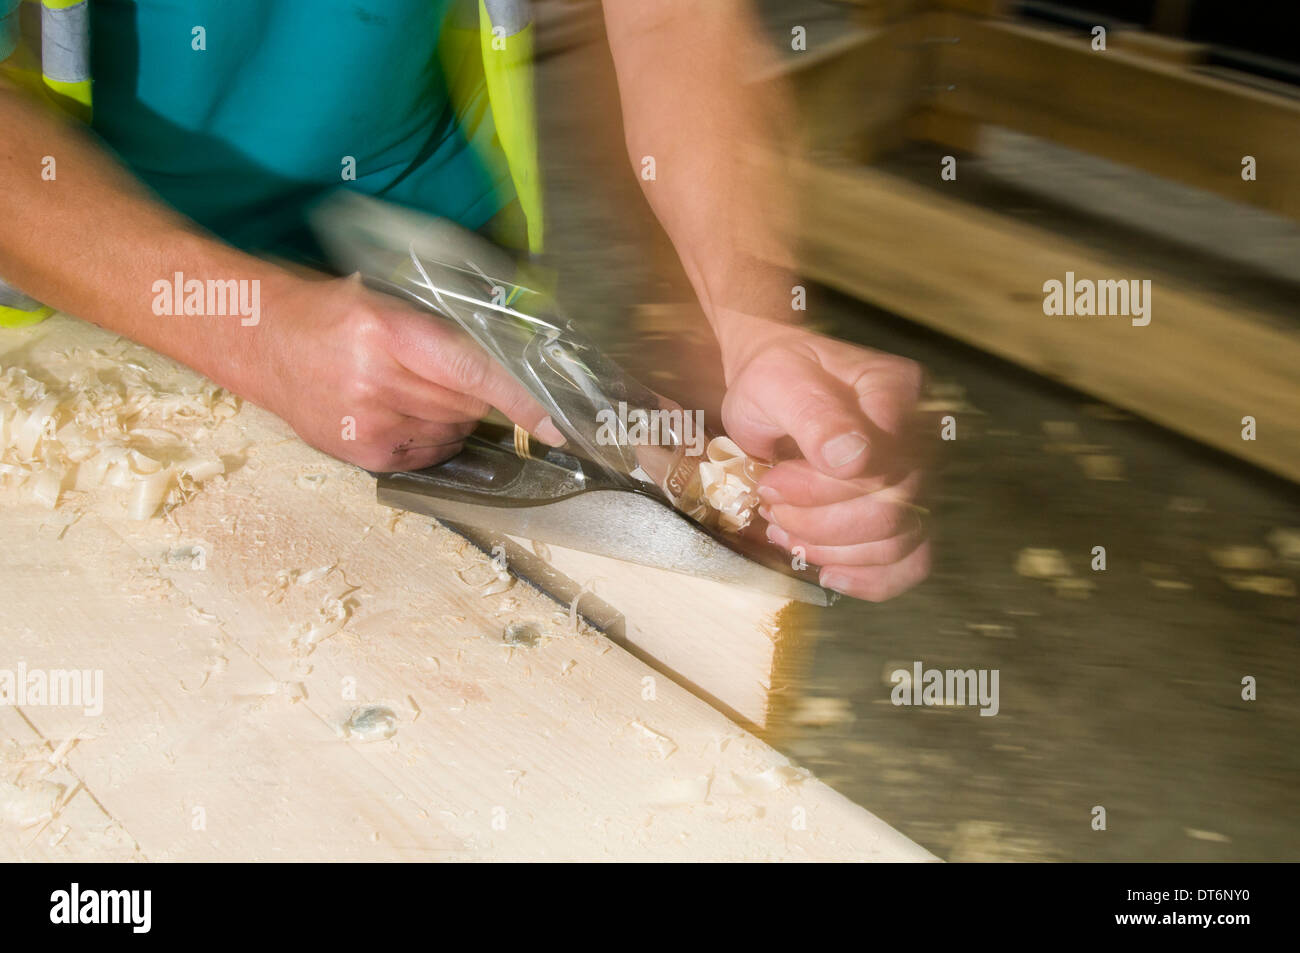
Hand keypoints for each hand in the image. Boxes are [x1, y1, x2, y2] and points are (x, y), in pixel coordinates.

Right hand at [246, 274, 562, 470]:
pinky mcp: (360, 452)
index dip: (521, 399)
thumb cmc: (325, 310)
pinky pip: (429, 453)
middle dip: (479, 392)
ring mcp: (366, 422)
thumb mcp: (384, 299)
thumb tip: (510, 359)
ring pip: (453, 429)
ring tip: (414, 386)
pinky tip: (404, 410)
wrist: (256, 338)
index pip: (474, 371)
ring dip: (454, 413)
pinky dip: (434, 436)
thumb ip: (441, 330)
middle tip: (449, 370)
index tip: (557, 424)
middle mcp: (375, 380)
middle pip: (469, 403)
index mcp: (386, 331)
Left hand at [719, 316, 929, 600]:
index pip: (883, 460)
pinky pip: (911, 563)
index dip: (824, 488)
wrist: (775, 393)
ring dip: (832, 550)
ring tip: (784, 528)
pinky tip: (827, 573)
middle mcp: (923, 436)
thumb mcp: (778, 383)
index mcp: (896, 390)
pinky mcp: (910, 514)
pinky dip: (868, 579)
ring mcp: (922, 477)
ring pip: (901, 542)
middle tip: (771, 503)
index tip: (771, 483)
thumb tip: (854, 460)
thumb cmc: (776, 381)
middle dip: (819, 521)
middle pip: (894, 509)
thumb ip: (816, 417)